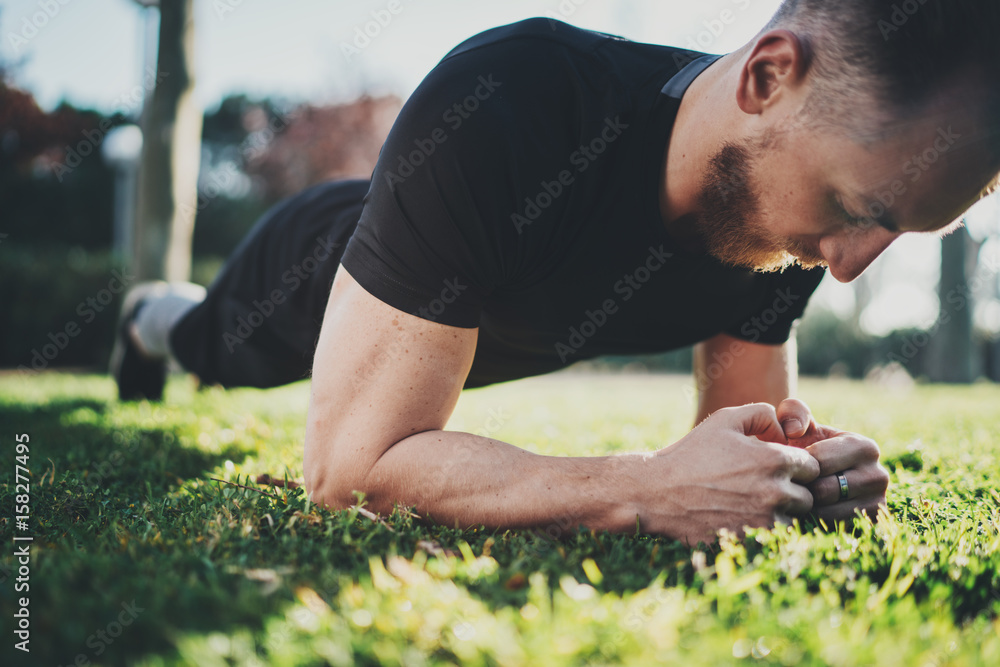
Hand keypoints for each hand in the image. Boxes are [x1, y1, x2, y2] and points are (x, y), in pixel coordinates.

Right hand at [651, 403, 819, 543]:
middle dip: (793, 489)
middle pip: (809, 494)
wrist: (657, 493)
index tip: (775, 466)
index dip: (796, 464)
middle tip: (765, 485)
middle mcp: (776, 492)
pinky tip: (746, 517)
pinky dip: (769, 529)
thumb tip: (786, 429)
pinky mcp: (752, 542)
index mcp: (774, 460)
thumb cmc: (691, 453)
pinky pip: (778, 538)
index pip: (812, 466)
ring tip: (755, 502)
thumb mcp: (724, 420)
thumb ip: (763, 413)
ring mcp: (765, 521)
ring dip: (784, 511)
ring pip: (796, 519)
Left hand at [776, 399, 889, 524]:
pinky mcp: (869, 528)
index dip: (795, 464)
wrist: (814, 478)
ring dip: (804, 507)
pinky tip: (805, 512)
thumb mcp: (797, 424)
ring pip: (826, 512)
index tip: (789, 463)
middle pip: (823, 489)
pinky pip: (832, 530)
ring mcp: (878, 504)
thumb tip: (794, 430)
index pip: (819, 461)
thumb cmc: (802, 446)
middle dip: (800, 487)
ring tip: (796, 496)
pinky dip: (813, 523)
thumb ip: (793, 412)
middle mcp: (879, 476)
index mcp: (865, 447)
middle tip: (789, 484)